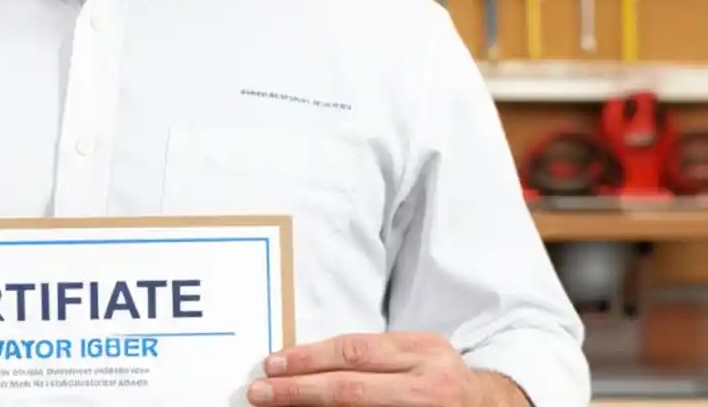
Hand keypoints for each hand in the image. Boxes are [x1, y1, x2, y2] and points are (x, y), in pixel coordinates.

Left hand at [245, 332, 528, 405]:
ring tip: (276, 405)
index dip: (308, 358)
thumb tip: (304, 364)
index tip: (273, 364)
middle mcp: (428, 384)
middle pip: (350, 387)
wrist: (491, 406)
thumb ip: (372, 357)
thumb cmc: (439, 378)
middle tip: (260, 391)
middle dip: (299, 390)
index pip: (354, 352)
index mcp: (423, 350)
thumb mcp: (416, 354)